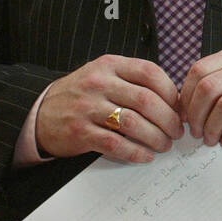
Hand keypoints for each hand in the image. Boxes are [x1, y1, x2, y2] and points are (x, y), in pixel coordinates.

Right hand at [36, 55, 182, 163]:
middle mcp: (99, 82)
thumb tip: (175, 103)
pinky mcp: (80, 132)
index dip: (171, 93)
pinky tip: (145, 156)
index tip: (180, 109)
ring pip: (134, 123)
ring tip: (164, 145)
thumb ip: (135, 83)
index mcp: (110, 65)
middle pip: (146, 101)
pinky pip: (116, 144)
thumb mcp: (106, 76)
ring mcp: (88, 107)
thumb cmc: (83, 95)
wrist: (41, 111)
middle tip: (176, 132)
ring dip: (156, 138)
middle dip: (168, 120)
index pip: (151, 73)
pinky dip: (135, 152)